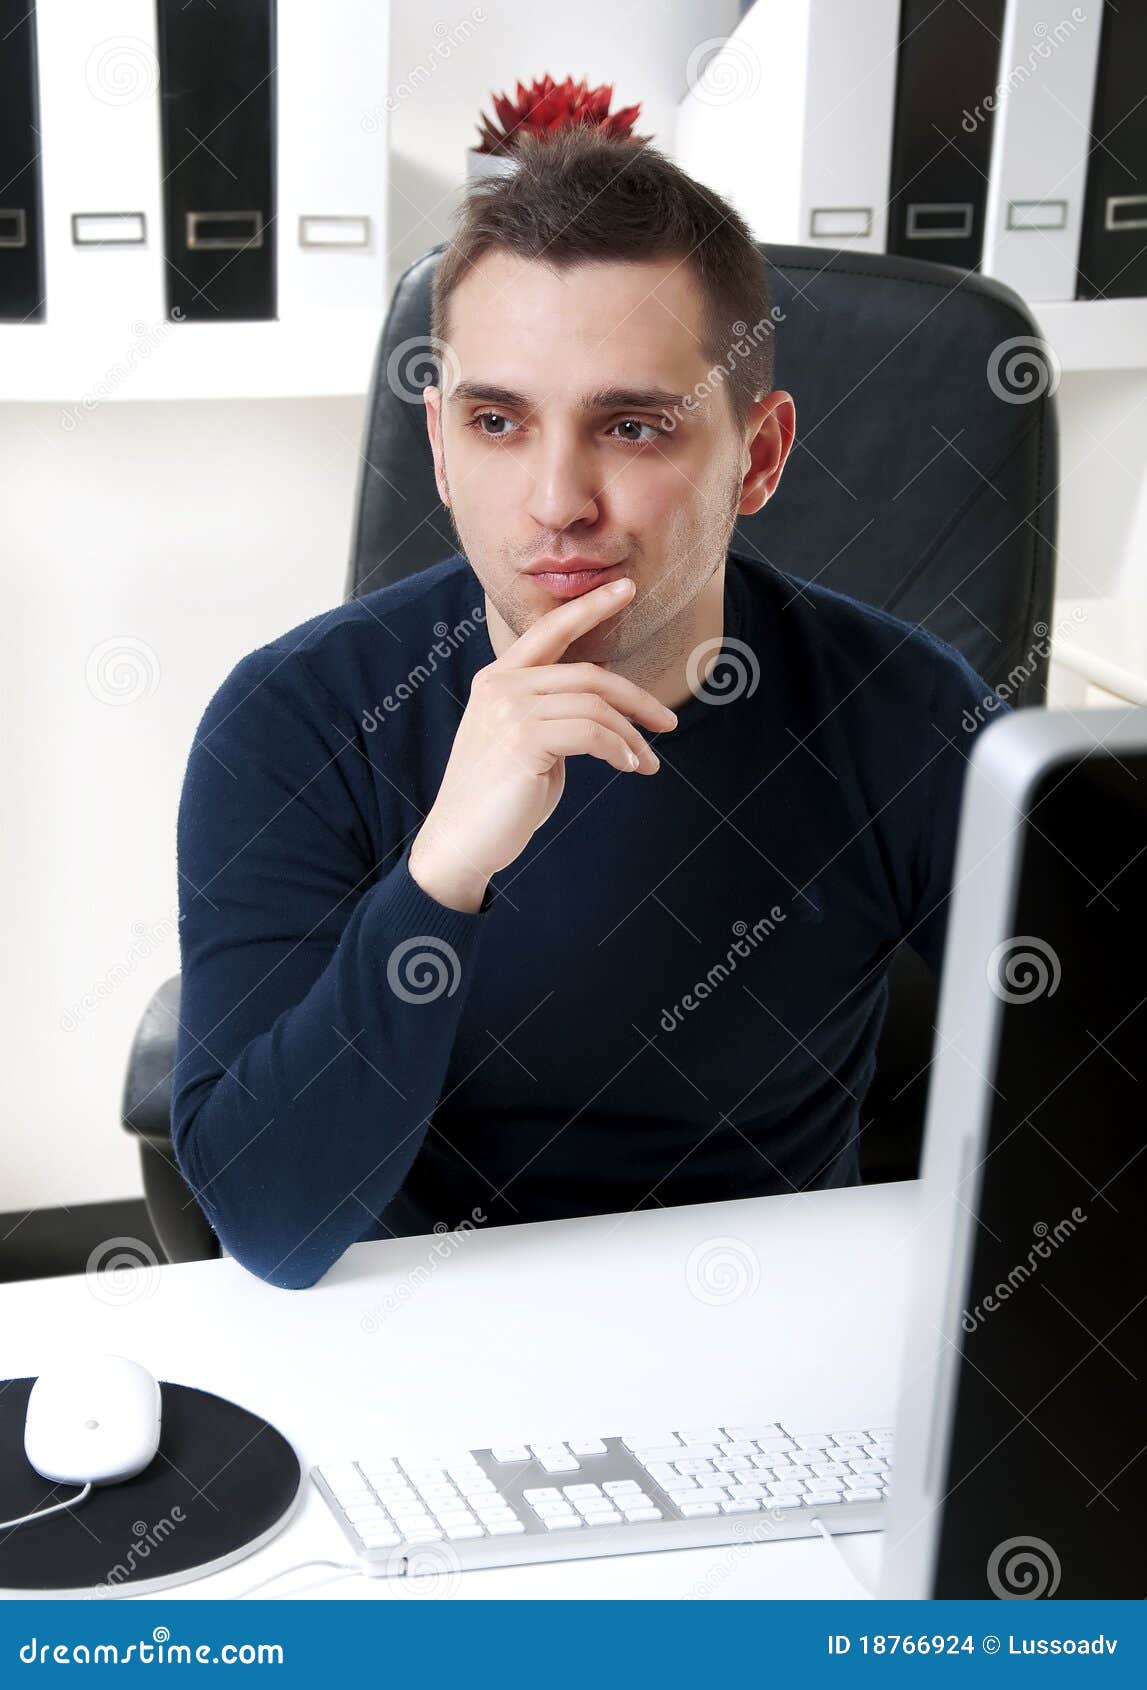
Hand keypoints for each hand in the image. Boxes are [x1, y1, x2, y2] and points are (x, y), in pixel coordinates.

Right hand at [409, 577, 676, 911]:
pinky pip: (593, 733)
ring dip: (631, 737)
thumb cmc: (499, 798)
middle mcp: (501, 686)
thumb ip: (551, 712)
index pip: (551, 630)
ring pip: (596, 706)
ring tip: (646, 762)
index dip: (591, 607)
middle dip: (637, 699)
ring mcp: (510, 710)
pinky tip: (630, 768)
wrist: (461, 843)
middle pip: (590, 675)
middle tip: (668, 722)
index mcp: (498, 678)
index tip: (627, 589)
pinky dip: (621, 750)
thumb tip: (600, 698)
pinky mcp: (524, 740)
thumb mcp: (524, 742)